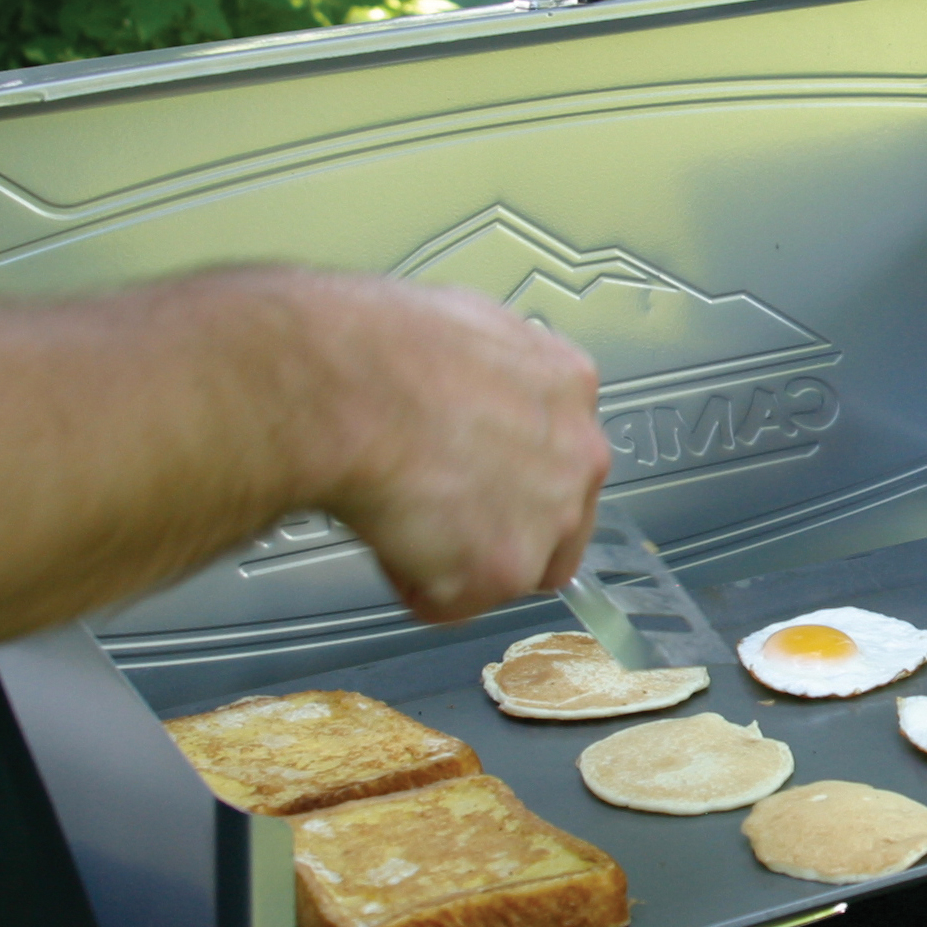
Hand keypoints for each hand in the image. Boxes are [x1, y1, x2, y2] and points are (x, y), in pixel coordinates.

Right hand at [310, 281, 610, 623]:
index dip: (507, 470)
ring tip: (398, 514)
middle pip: (555, 523)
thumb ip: (486, 373)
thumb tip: (463, 384)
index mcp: (568, 385)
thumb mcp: (456, 324)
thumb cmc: (376, 345)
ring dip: (454, 557)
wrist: (347, 383)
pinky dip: (412, 584)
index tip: (474, 474)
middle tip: (436, 510)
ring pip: (506, 569)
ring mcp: (549, 518)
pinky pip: (451, 603)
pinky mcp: (502, 571)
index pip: (561, 453)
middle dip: (497, 528)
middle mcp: (579, 455)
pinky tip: (384, 533)